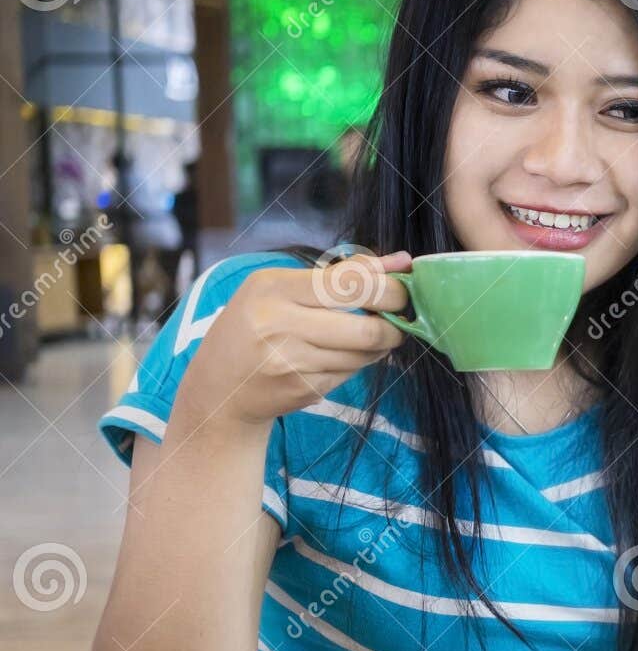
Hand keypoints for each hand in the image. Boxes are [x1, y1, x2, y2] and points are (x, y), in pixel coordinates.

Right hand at [179, 251, 412, 427]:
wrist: (220, 386)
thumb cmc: (256, 324)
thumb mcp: (284, 287)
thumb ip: (344, 272)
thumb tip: (401, 261)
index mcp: (274, 288)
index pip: (350, 284)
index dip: (389, 289)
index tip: (402, 291)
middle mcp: (279, 325)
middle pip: (366, 328)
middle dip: (395, 324)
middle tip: (399, 318)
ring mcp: (291, 362)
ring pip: (363, 354)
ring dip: (379, 346)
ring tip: (369, 336)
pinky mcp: (302, 389)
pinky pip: (351, 374)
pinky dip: (357, 363)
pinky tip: (340, 356)